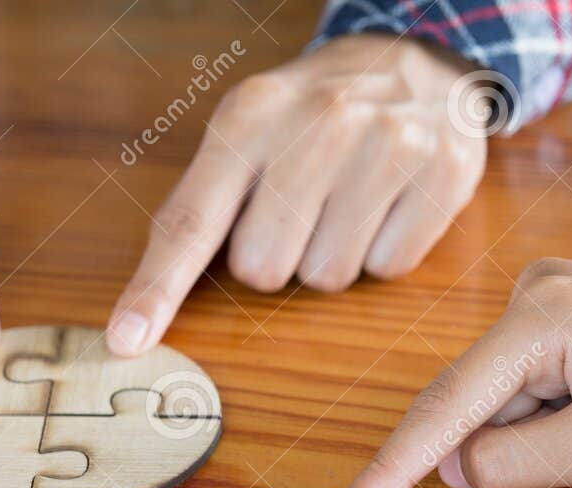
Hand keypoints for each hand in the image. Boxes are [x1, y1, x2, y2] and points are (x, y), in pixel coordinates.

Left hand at [107, 33, 485, 355]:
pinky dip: (382, 251)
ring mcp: (390, 143)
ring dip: (329, 256)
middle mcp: (321, 121)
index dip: (157, 289)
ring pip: (326, 277)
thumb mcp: (244, 137)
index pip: (192, 221)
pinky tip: (386, 203)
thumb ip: (193, 216)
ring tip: (345, 200)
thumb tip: (134, 321)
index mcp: (250, 114)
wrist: (414, 63)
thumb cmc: (309, 119)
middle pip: (262, 270)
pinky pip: (387, 269)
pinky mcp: (444, 172)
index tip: (126, 340)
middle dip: (275, 257)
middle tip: (299, 206)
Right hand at [331, 260, 571, 487]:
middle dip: (492, 449)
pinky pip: (520, 387)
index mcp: (539, 317)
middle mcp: (531, 294)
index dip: (390, 470)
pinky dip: (543, 420)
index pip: (443, 409)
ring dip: (532, 436)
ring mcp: (546, 299)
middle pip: (468, 402)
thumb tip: (455, 466)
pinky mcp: (560, 315)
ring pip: (496, 400)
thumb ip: (513, 463)